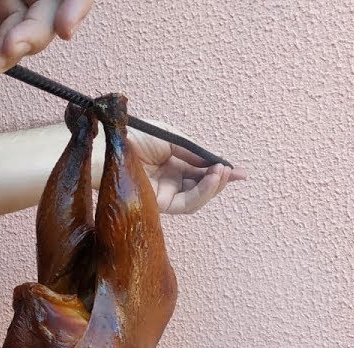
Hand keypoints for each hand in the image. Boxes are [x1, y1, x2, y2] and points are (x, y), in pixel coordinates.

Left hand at [128, 122, 248, 214]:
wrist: (114, 144)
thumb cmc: (135, 137)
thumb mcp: (171, 138)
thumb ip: (194, 152)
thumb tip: (216, 163)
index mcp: (172, 163)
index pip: (200, 172)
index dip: (220, 173)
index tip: (240, 172)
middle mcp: (169, 180)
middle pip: (201, 187)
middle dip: (220, 180)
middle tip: (234, 173)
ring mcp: (165, 193)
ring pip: (197, 198)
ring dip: (213, 187)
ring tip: (222, 173)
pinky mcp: (159, 205)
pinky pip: (186, 203)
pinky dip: (202, 193)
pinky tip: (212, 180)